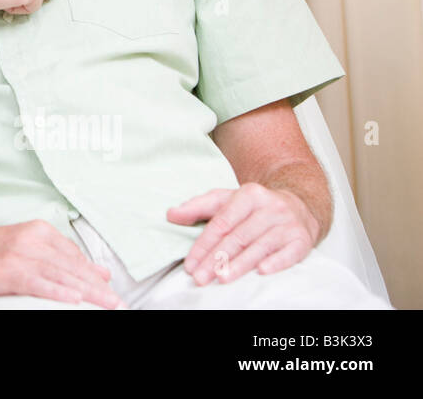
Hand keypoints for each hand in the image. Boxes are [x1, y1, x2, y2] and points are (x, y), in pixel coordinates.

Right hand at [0, 220, 123, 308]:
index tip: (112, 291)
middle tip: (118, 303)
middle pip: (73, 268)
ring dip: (88, 293)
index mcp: (40, 231)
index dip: (95, 275)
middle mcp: (33, 240)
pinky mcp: (9, 271)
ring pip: (62, 276)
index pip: (75, 256)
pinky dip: (59, 292)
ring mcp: (21, 255)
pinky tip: (75, 300)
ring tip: (108, 305)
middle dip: (98, 288)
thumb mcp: (27, 247)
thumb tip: (101, 273)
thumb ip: (62, 257)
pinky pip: (39, 284)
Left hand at [167, 183, 319, 284]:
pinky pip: (289, 253)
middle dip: (216, 259)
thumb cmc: (254, 207)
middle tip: (200, 278)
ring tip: (221, 278)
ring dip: (240, 265)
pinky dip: (276, 263)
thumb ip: (198, 207)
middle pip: (238, 237)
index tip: (190, 264)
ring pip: (260, 247)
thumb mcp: (226, 200)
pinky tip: (261, 272)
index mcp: (248, 195)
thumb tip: (171, 214)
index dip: (204, 245)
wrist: (299, 205)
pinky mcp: (303, 239)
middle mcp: (270, 208)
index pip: (221, 223)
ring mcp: (288, 224)